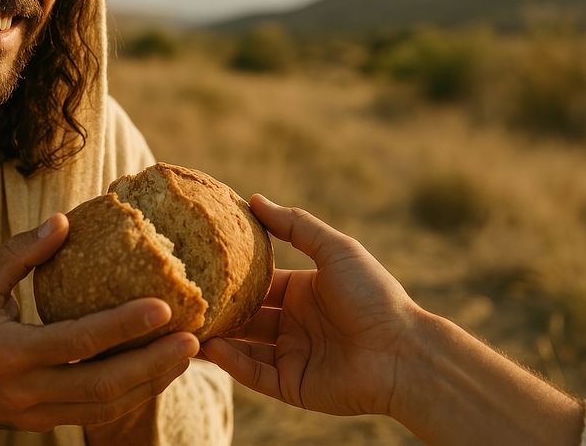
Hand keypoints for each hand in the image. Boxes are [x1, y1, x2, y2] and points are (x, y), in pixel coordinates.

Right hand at [0, 213, 198, 443]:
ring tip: (186, 355)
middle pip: (103, 385)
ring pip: (106, 406)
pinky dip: (132, 395)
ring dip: (151, 383)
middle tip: (193, 339)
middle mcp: (27, 390)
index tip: (163, 306)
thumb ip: (21, 252)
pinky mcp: (44, 423)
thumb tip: (65, 220)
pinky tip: (157, 373)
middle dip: (153, 365)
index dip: (122, 326)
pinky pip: (97, 413)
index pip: (77, 340)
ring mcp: (37, 413)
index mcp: (10, 352)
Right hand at [202, 195, 420, 416]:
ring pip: (243, 346)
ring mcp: (292, 356)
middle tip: (183, 298)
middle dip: (217, 309)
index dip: (231, 276)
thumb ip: (296, 224)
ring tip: (185, 325)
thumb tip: (254, 199)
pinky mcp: (292, 385)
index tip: (199, 264)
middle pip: (245, 315)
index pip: (258, 283)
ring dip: (217, 337)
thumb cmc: (374, 296)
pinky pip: (255, 374)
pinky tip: (211, 349)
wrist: (402, 352)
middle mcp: (294, 324)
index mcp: (303, 292)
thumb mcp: (335, 250)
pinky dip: (232, 363)